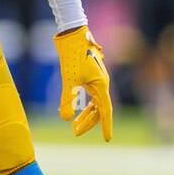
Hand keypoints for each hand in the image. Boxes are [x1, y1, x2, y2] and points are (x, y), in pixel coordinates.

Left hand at [54, 25, 112, 141]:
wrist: (73, 35)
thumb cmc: (73, 56)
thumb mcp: (68, 79)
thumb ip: (67, 99)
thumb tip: (66, 119)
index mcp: (101, 85)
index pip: (106, 111)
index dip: (106, 126)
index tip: (108, 139)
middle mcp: (102, 83)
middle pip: (99, 110)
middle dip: (89, 123)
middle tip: (75, 133)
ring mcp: (97, 80)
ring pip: (94, 103)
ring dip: (85, 115)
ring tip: (74, 126)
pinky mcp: (90, 76)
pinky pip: (90, 96)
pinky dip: (83, 105)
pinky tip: (75, 111)